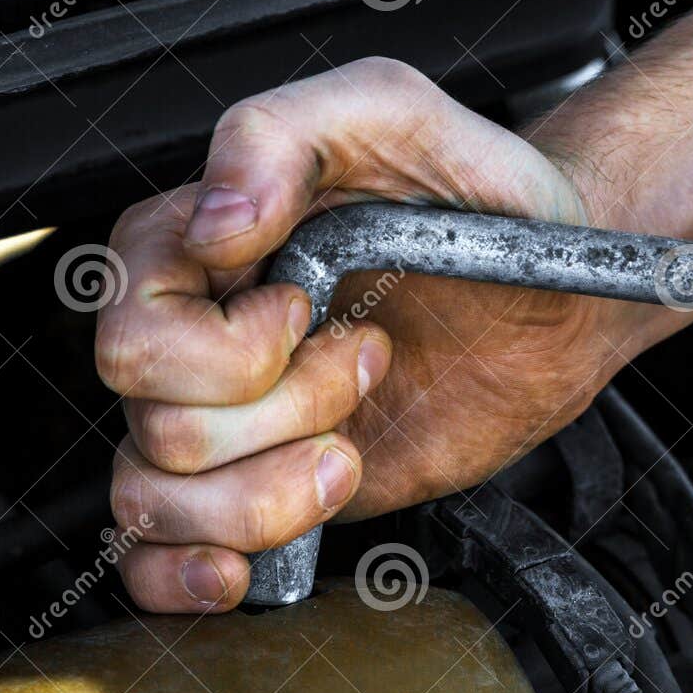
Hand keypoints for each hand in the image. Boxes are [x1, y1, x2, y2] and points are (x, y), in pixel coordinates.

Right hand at [96, 58, 668, 612]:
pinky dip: (184, 575)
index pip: (133, 329)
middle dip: (278, 412)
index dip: (230, 349)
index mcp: (198, 245)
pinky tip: (243, 568)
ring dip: (262, 497)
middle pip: (155, 422)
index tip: (311, 313)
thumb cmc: (483, 201)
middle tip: (367, 362)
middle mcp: (197, 336)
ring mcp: (228, 421)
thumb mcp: (397, 116)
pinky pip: (156, 557)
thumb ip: (287, 134)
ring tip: (347, 453)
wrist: (559, 300)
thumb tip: (215, 222)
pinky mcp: (263, 488)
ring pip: (152, 498)